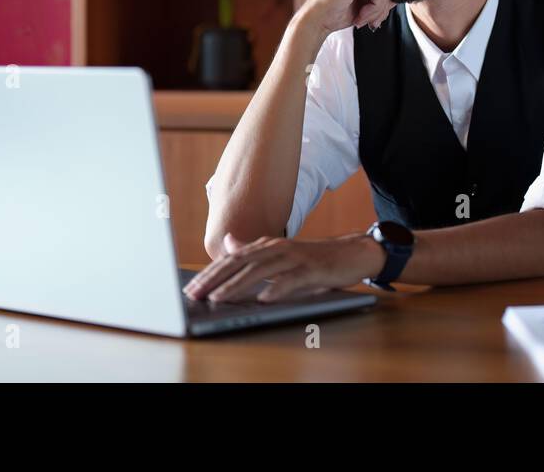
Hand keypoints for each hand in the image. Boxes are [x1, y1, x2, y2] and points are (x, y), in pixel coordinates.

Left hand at [183, 231, 384, 303]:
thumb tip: (229, 244)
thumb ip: (255, 251)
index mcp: (267, 246)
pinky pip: (292, 279)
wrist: (353, 252)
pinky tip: (263, 298)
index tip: (191, 288)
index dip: (210, 273)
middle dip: (215, 279)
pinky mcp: (313, 268)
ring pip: (261, 270)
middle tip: (195, 295)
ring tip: (219, 298)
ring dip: (238, 285)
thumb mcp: (281, 254)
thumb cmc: (314, 259)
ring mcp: (295, 257)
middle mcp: (278, 248)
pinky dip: (277, 288)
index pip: (232, 259)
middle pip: (240, 262)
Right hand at [298, 0, 393, 36]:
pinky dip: (375, 8)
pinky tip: (360, 16)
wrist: (315, 21)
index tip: (371, 18)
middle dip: (380, 7)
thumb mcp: (361, 3)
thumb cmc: (334, 14)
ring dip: (377, 9)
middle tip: (368, 22)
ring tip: (361, 20)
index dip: (379, 0)